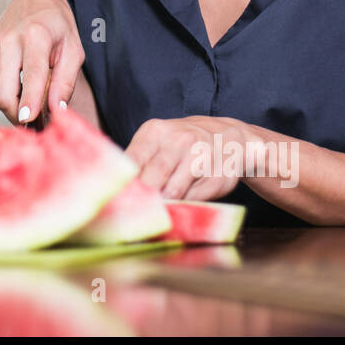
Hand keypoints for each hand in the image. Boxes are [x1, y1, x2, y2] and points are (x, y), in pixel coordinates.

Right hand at [0, 0, 83, 125]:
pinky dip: (9, 88)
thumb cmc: (58, 28)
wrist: (35, 1)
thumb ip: (65, 82)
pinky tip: (21, 77)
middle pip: (4, 91)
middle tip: (34, 126)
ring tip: (32, 101)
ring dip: (15, 104)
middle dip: (16, 115)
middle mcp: (10, 39)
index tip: (27, 120)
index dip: (29, 100)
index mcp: (36, 36)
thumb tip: (56, 110)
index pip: (31, 74)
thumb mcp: (73, 51)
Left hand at [126, 116, 251, 201]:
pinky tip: (182, 203)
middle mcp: (180, 140)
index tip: (117, 202)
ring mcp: (201, 157)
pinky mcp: (218, 177)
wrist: (228, 137)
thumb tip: (116, 190)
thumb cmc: (181, 144)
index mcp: (156, 131)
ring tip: (157, 212)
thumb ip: (138, 161)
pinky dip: (184, 206)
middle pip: (153, 178)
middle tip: (136, 213)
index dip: (124, 185)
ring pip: (173, 192)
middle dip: (143, 199)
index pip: (132, 161)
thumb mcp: (157, 141)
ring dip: (163, 205)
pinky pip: (193, 200)